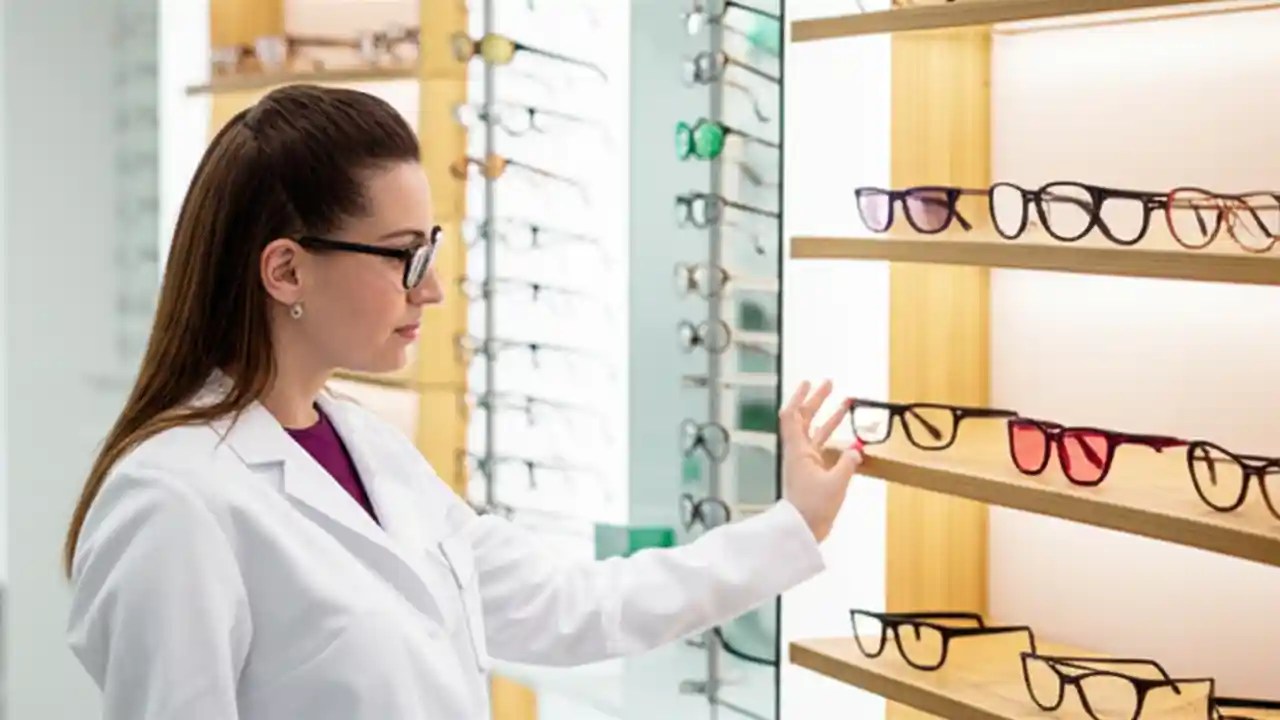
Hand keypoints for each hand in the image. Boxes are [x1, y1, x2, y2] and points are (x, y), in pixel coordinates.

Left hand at [778, 379, 862, 542]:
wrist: (802, 531)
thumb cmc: (813, 507)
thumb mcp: (836, 484)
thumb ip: (847, 464)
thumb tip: (856, 450)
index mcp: (798, 451)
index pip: (792, 416)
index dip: (799, 398)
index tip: (810, 383)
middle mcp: (799, 453)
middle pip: (805, 419)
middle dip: (817, 401)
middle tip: (829, 384)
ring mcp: (806, 463)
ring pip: (816, 433)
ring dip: (829, 417)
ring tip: (845, 403)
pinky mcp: (814, 474)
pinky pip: (824, 449)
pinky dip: (835, 439)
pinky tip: (850, 436)